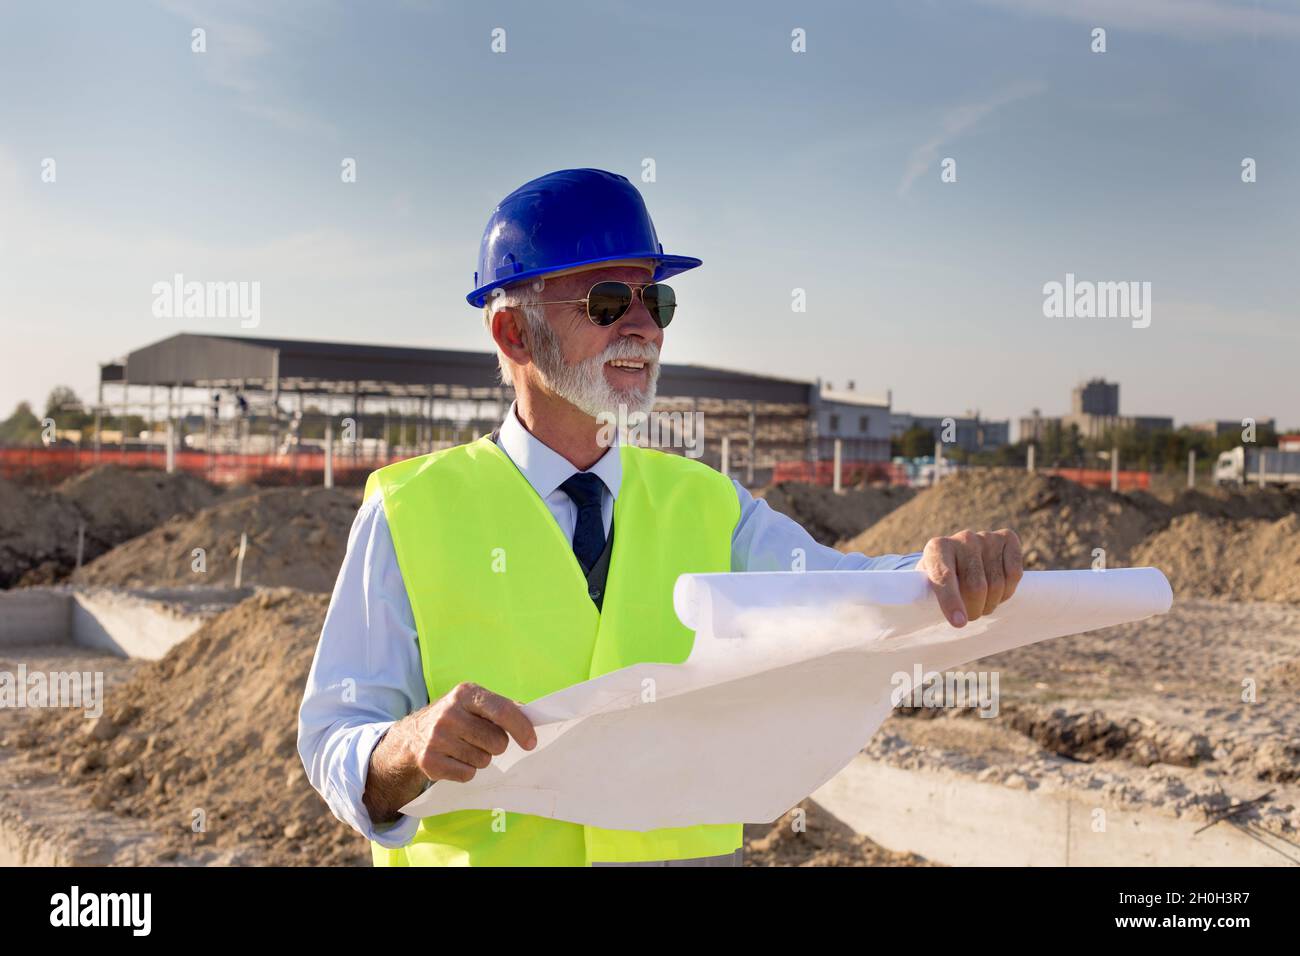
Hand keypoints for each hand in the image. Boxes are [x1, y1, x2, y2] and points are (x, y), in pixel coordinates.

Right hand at [403, 681, 536, 783]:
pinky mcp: (429, 761)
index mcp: (465, 693)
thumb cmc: (456, 717)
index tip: (531, 742)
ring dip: (481, 758)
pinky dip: (467, 771)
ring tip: (466, 748)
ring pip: (483, 760)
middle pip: (496, 741)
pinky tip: (455, 759)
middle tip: (484, 740)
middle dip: (497, 745)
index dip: (521, 728)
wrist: (412, 736)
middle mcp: (449, 713)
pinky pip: (467, 774)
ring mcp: (437, 738)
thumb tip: (534, 716)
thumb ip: (505, 708)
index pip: (502, 710)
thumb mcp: (475, 703)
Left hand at [916, 529, 1022, 627]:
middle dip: (974, 610)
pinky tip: (998, 591)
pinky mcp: (1007, 538)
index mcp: (936, 548)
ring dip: (991, 603)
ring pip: (997, 584)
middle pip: (976, 586)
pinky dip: (1008, 590)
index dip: (952, 601)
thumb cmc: (941, 580)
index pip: (944, 577)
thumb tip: (954, 616)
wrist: (958, 558)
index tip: (959, 623)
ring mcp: (986, 537)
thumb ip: (932, 597)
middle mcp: (963, 538)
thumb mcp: (928, 588)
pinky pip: (1015, 574)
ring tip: (982, 603)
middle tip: (970, 615)